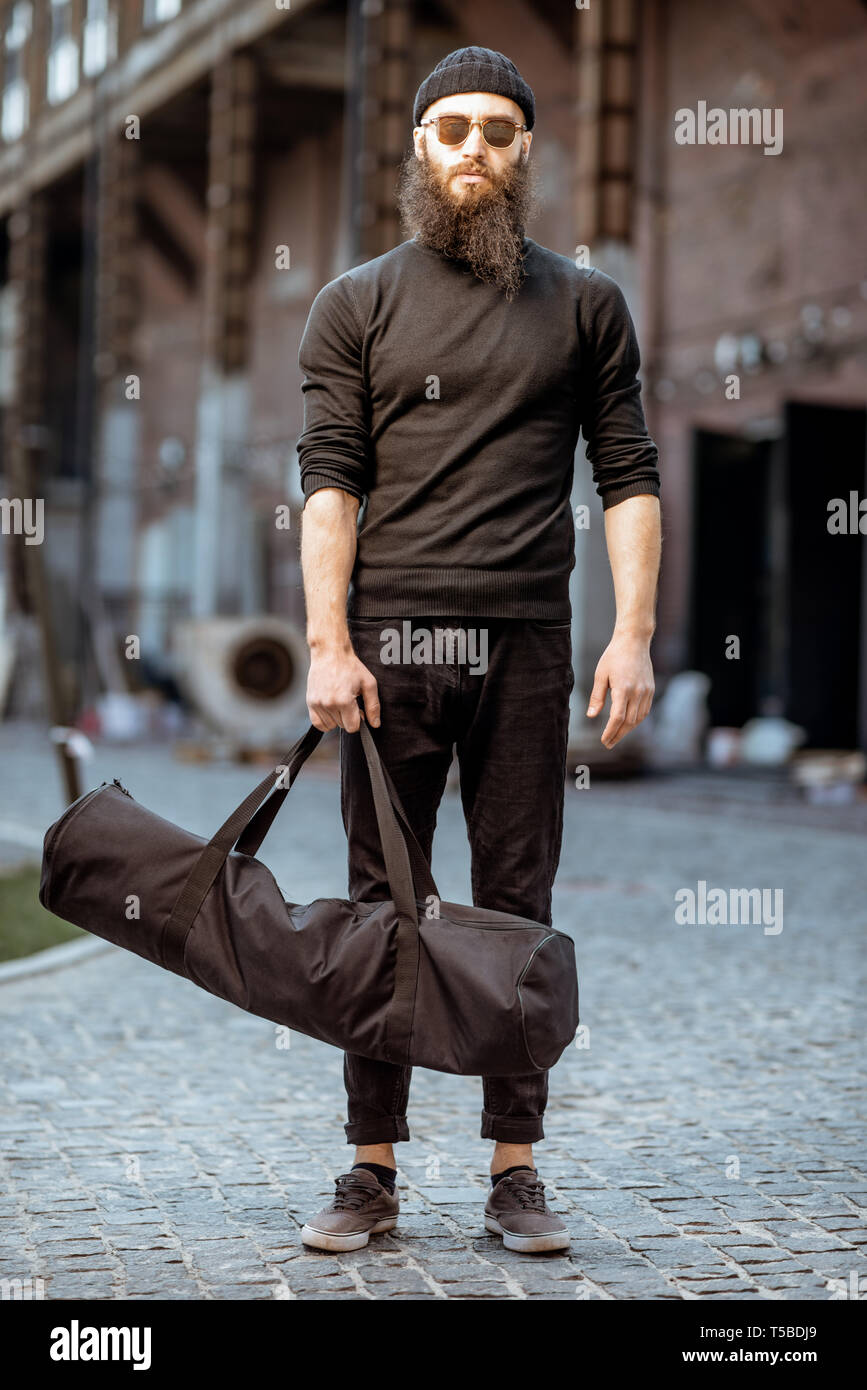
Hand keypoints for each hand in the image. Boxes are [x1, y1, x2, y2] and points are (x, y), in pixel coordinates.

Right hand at [306, 645, 380, 732]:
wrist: (330, 653)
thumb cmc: (350, 666)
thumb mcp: (368, 684)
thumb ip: (373, 706)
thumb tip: (375, 724)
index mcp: (344, 700)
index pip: (353, 727)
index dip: (359, 720)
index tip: (358, 709)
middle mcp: (329, 704)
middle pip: (342, 726)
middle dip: (348, 717)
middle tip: (349, 701)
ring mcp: (317, 704)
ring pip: (330, 726)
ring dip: (336, 718)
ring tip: (339, 701)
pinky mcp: (310, 702)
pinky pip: (317, 723)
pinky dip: (325, 721)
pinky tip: (331, 709)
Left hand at [586, 631, 653, 748]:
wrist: (634, 641)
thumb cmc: (613, 656)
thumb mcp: (600, 675)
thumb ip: (597, 697)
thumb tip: (591, 716)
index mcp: (623, 688)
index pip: (618, 718)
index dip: (610, 732)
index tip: (604, 740)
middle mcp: (637, 692)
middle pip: (629, 722)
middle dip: (618, 735)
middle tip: (608, 744)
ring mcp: (646, 691)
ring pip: (639, 718)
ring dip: (627, 729)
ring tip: (616, 736)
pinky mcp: (651, 689)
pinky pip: (645, 710)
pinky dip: (636, 720)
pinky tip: (627, 723)